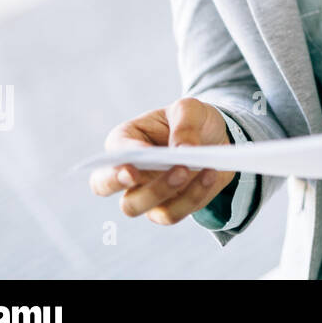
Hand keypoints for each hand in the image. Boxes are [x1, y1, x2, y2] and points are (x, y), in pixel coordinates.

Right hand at [88, 97, 235, 224]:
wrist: (216, 138)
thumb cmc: (193, 120)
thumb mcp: (191, 109)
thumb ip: (185, 124)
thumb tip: (183, 150)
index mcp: (125, 140)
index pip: (114, 153)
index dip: (118, 160)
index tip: (137, 161)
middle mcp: (129, 171)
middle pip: (105, 186)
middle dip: (126, 184)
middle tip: (147, 174)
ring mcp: (147, 194)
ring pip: (140, 207)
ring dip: (165, 191)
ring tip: (188, 169)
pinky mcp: (169, 207)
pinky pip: (172, 214)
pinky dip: (193, 196)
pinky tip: (209, 174)